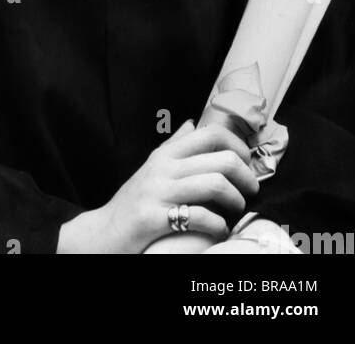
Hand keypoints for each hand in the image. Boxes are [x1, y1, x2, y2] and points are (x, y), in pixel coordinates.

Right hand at [57, 120, 260, 253]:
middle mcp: (163, 168)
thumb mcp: (151, 168)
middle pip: (220, 160)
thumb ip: (173, 146)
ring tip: (237, 210)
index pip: (210, 134)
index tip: (246, 163)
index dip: (237, 146)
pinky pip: (198, 216)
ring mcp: (158, 193)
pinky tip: (219, 230)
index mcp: (165, 154)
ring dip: (236, 200)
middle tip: (250, 191)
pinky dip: (218, 225)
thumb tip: (192, 123)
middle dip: (245, 176)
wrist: (104, 232)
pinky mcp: (154, 218)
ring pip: (214, 184)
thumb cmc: (132, 202)